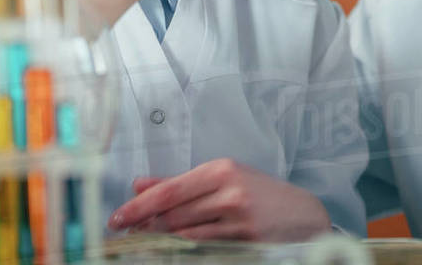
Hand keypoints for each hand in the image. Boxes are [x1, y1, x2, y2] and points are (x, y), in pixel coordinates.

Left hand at [107, 158, 330, 241]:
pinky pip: (204, 250)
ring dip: (159, 242)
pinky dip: (183, 252)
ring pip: (185, 235)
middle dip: (144, 227)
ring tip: (141, 244)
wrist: (304, 216)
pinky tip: (170, 252)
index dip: (139, 206)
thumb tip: (139, 185)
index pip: (170, 189)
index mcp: (221, 169)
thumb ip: (180, 182)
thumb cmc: (260, 194)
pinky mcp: (245, 242)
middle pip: (174, 215)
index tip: (117, 218)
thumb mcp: (224, 179)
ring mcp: (238, 219)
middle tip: (123, 236)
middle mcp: (229, 191)